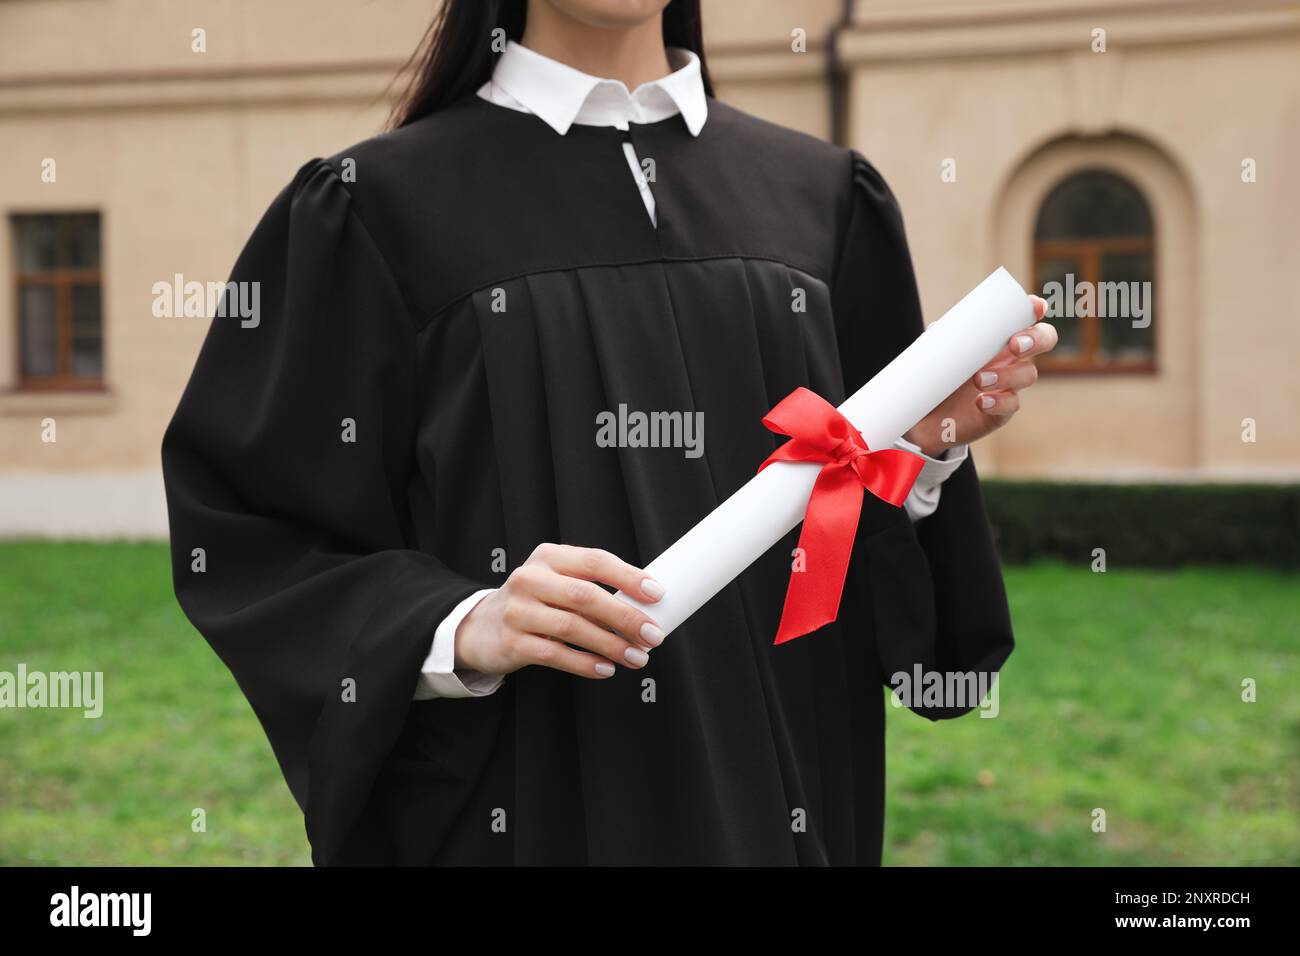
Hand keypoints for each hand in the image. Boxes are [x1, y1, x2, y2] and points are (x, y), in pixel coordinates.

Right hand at [453, 543, 664, 679]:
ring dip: (610, 644)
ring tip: (636, 657)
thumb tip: (643, 607)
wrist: (479, 627)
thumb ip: (591, 587)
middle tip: (652, 635)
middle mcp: (530, 579)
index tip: (657, 594)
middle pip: (586, 596)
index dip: (628, 577)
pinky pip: (555, 654)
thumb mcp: (556, 582)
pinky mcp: (512, 641)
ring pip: (572, 627)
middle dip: (625, 617)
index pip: (595, 561)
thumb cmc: (534, 603)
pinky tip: (605, 669)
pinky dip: (585, 663)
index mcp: (549, 557)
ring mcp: (518, 610)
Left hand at [904, 295, 1055, 456]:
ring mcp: (1009, 384)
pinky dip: (999, 402)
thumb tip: (938, 327)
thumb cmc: (935, 378)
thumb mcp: (934, 354)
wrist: (924, 417)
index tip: (1035, 307)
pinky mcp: (1002, 411)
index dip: (1036, 310)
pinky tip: (982, 401)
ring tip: (979, 380)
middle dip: (1035, 340)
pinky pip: (1012, 404)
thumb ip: (939, 339)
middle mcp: (1010, 358)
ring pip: (1028, 374)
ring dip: (1007, 375)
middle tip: (1014, 345)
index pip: (1026, 318)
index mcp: (998, 338)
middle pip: (1043, 341)